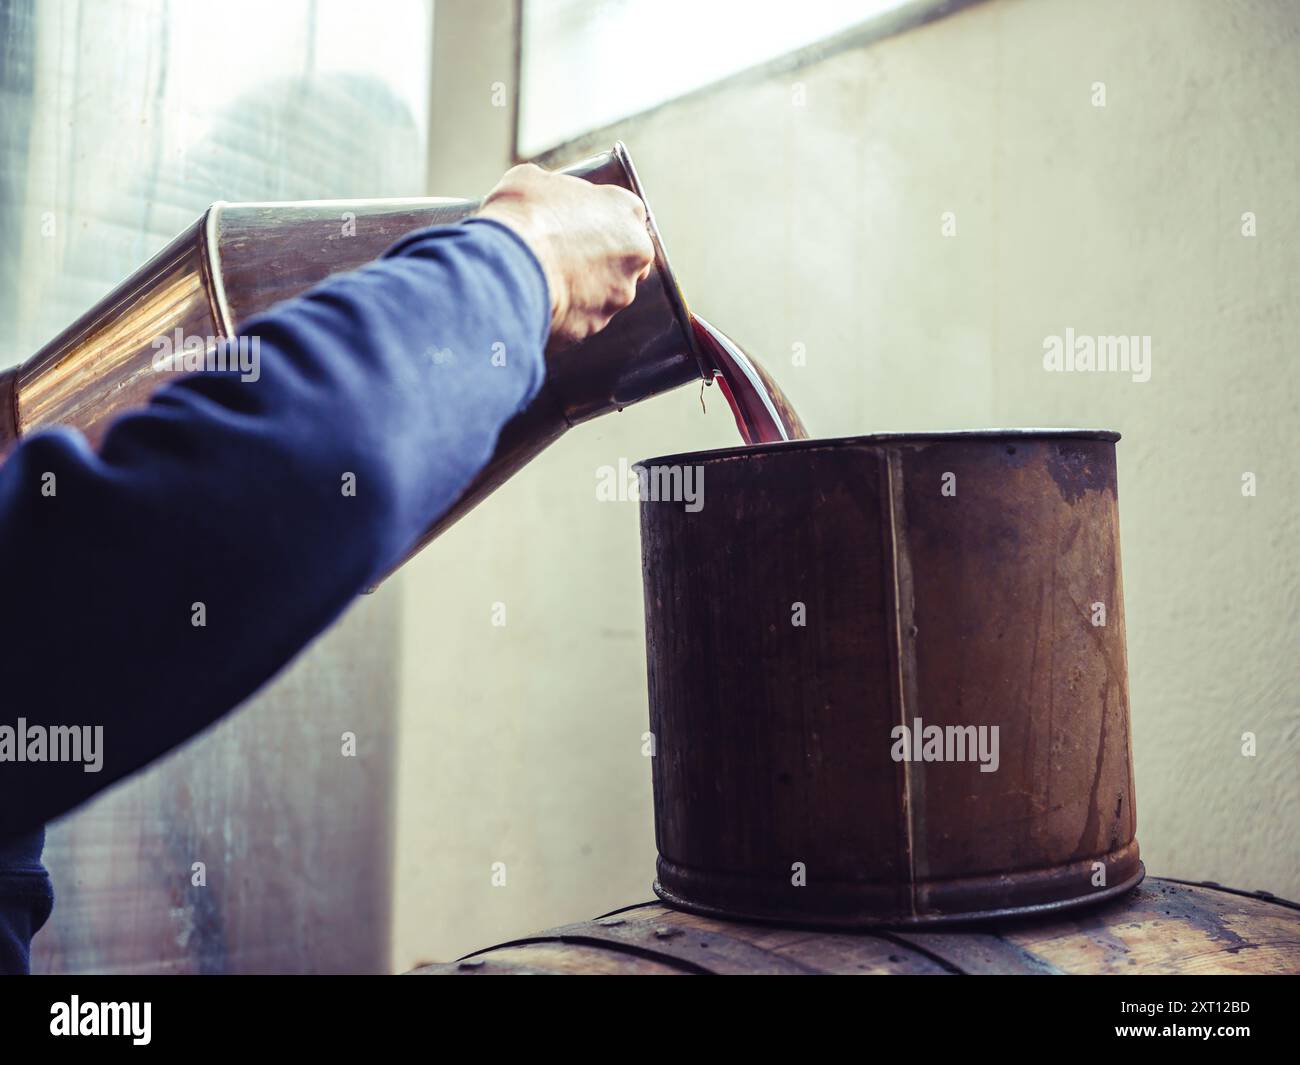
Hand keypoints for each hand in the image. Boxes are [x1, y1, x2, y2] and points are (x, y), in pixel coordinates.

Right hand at [476, 163, 654, 347]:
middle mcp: (635, 253)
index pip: (623, 214)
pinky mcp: (596, 325)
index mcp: (625, 209)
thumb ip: (553, 189)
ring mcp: (619, 293)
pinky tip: (539, 301)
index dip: (597, 220)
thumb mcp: (530, 181)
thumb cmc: (523, 216)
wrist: (510, 268)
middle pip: (622, 257)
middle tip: (563, 256)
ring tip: (545, 280)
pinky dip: (563, 313)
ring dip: (581, 289)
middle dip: (597, 259)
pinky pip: (580, 319)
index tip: (576, 226)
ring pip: (603, 293)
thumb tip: (541, 195)